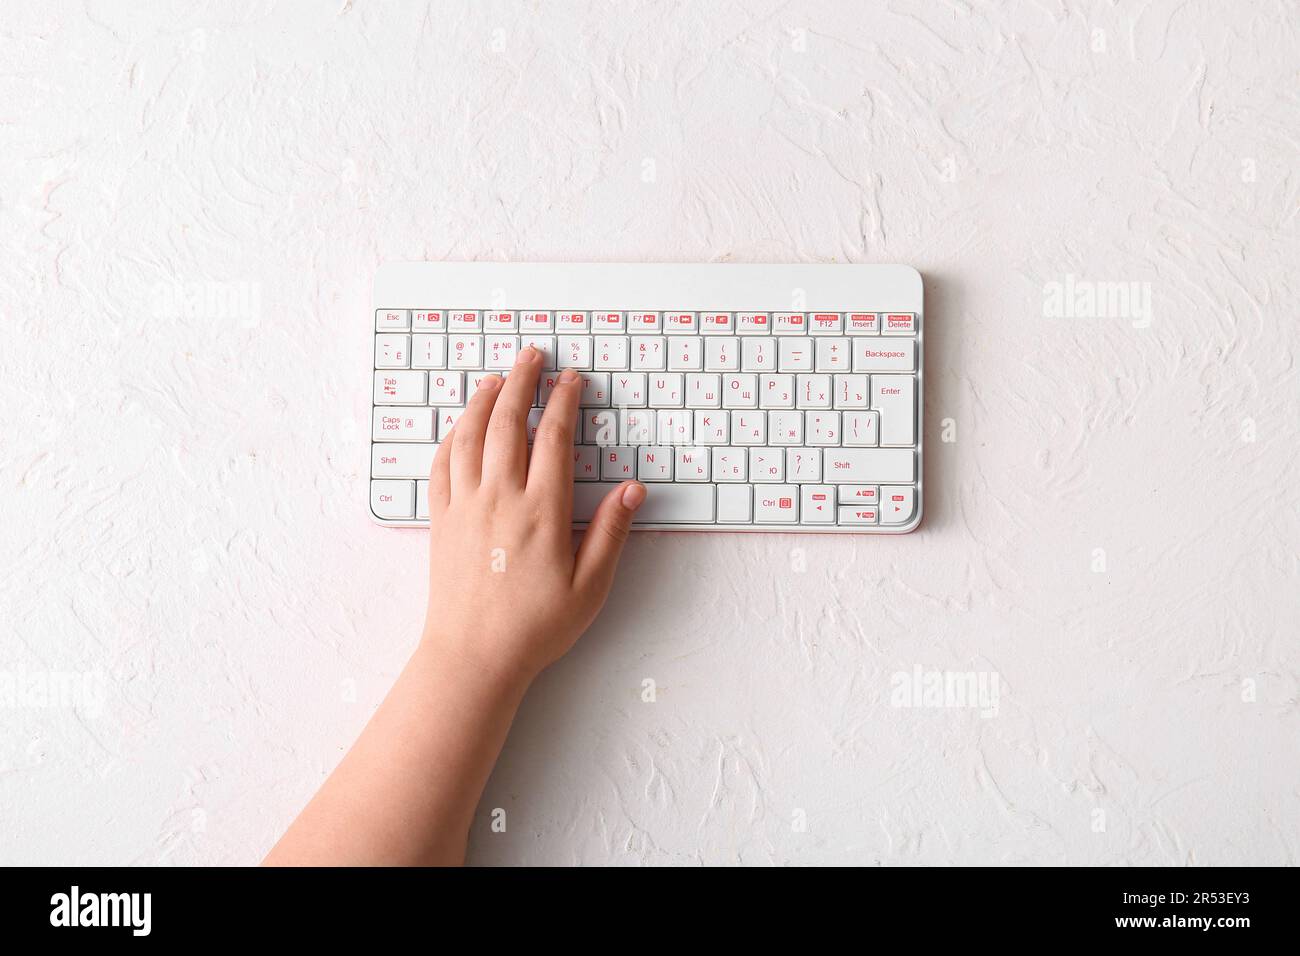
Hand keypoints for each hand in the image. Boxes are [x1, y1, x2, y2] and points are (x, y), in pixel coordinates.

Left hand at [421, 348, 644, 685]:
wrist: (473, 657)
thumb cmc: (535, 627)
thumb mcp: (590, 586)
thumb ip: (610, 532)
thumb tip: (633, 489)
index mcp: (541, 511)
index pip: (552, 438)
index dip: (563, 401)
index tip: (572, 379)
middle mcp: (499, 499)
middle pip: (507, 422)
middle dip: (522, 381)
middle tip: (532, 355)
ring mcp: (464, 507)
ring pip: (469, 436)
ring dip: (483, 400)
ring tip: (497, 377)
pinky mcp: (441, 521)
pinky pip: (442, 465)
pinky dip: (451, 436)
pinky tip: (459, 426)